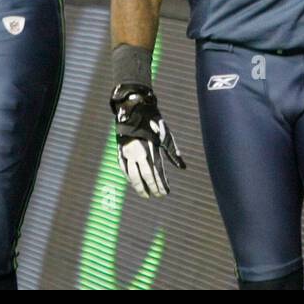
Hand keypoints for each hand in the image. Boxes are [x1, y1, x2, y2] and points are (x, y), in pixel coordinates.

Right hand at [110, 84, 185, 198]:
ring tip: (145, 194)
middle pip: (146, 176)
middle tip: (157, 195)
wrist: (133, 108)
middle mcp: (139, 153)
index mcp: (152, 149)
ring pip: (133, 175)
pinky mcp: (120, 150)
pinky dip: (128, 177)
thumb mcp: (165, 134)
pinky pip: (124, 168)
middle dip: (152, 187)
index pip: (157, 172)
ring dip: (139, 187)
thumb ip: (173, 152)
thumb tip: (183, 167)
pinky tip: (133, 182)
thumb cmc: (153, 121)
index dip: (161, 184)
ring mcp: (128, 152)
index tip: (166, 192)